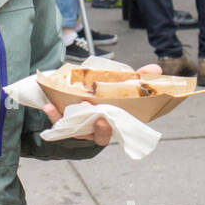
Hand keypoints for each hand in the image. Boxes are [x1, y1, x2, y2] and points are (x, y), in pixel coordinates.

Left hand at [42, 63, 162, 144]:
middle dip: (96, 128)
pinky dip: (53, 114)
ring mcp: (79, 127)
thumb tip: (156, 69)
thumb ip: (137, 79)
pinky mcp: (64, 122)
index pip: (112, 131)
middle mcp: (95, 129)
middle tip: (95, 114)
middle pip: (96, 135)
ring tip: (72, 107)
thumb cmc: (105, 96)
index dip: (109, 129)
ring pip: (75, 129)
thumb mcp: (121, 87)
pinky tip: (48, 105)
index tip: (106, 121)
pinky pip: (58, 122)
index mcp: (111, 123)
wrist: (78, 97)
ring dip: (71, 120)